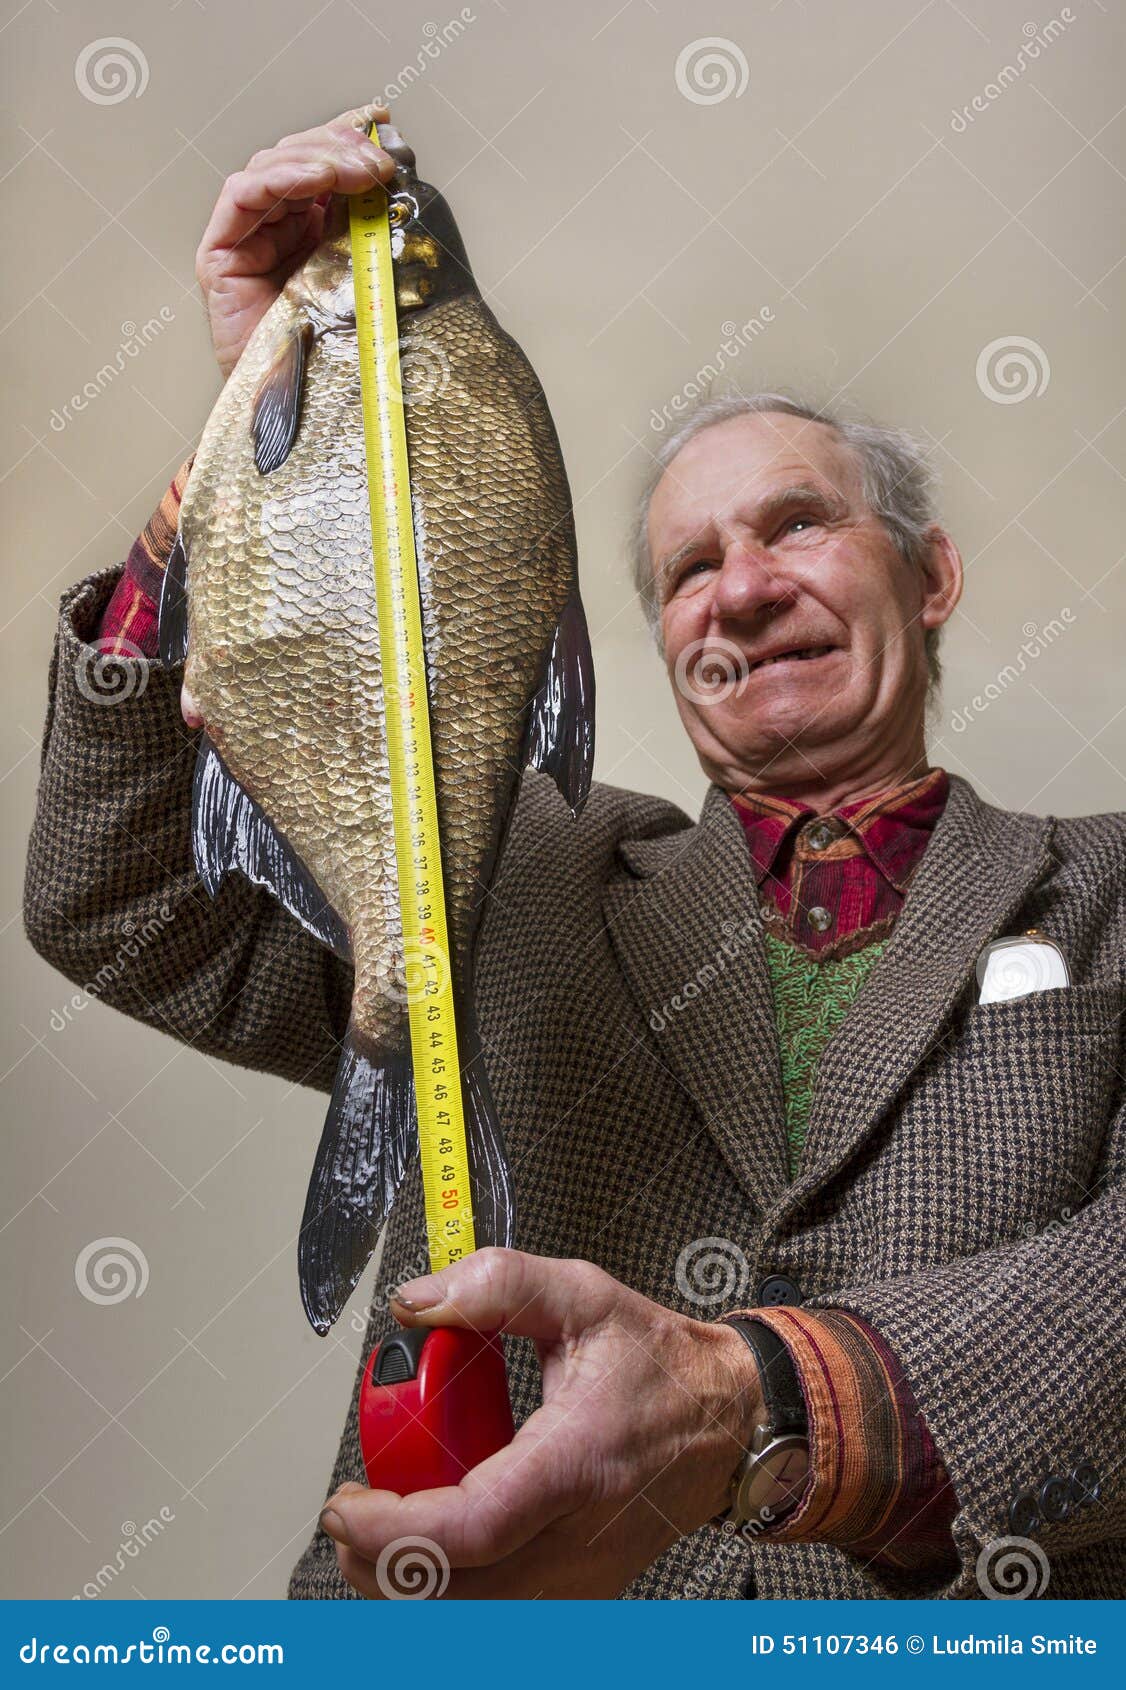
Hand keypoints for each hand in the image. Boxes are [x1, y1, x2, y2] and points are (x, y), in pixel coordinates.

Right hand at [195, 100, 396, 379]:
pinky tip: (316, 178)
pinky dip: (279, 178)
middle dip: (340, 147)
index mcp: (317, 234)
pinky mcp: (220, 256)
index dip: (349, 135)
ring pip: (272, 168)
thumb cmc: (349, 357)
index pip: (326, 168)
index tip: (383, 119)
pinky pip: (243, 196)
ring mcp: (247, 241)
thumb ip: (378, 225)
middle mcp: (280, 232)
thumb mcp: (377, 274)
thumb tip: (401, 167)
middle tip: (379, 157)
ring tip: (358, 169)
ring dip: (318, 158)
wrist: (313, 415)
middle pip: (299, 161)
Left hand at [319, 1248, 761, 1598]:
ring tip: (385, 1523)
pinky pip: (499, 1608)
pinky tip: (439, 1535)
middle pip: (455, 1595)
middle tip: (351, 1516)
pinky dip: (452, 1584)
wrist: (731, 1419)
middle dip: (380, 1565)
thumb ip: (497, 1285)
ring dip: (410, 1580)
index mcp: (575, 1463)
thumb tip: (417, 1302)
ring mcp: (579, 1575)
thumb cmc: (663, 1365)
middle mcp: (577, 1537)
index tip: (346, 1507)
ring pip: (471, 1615)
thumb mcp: (583, 1295)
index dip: (393, 1531)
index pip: (471, 1529)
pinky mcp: (579, 1589)